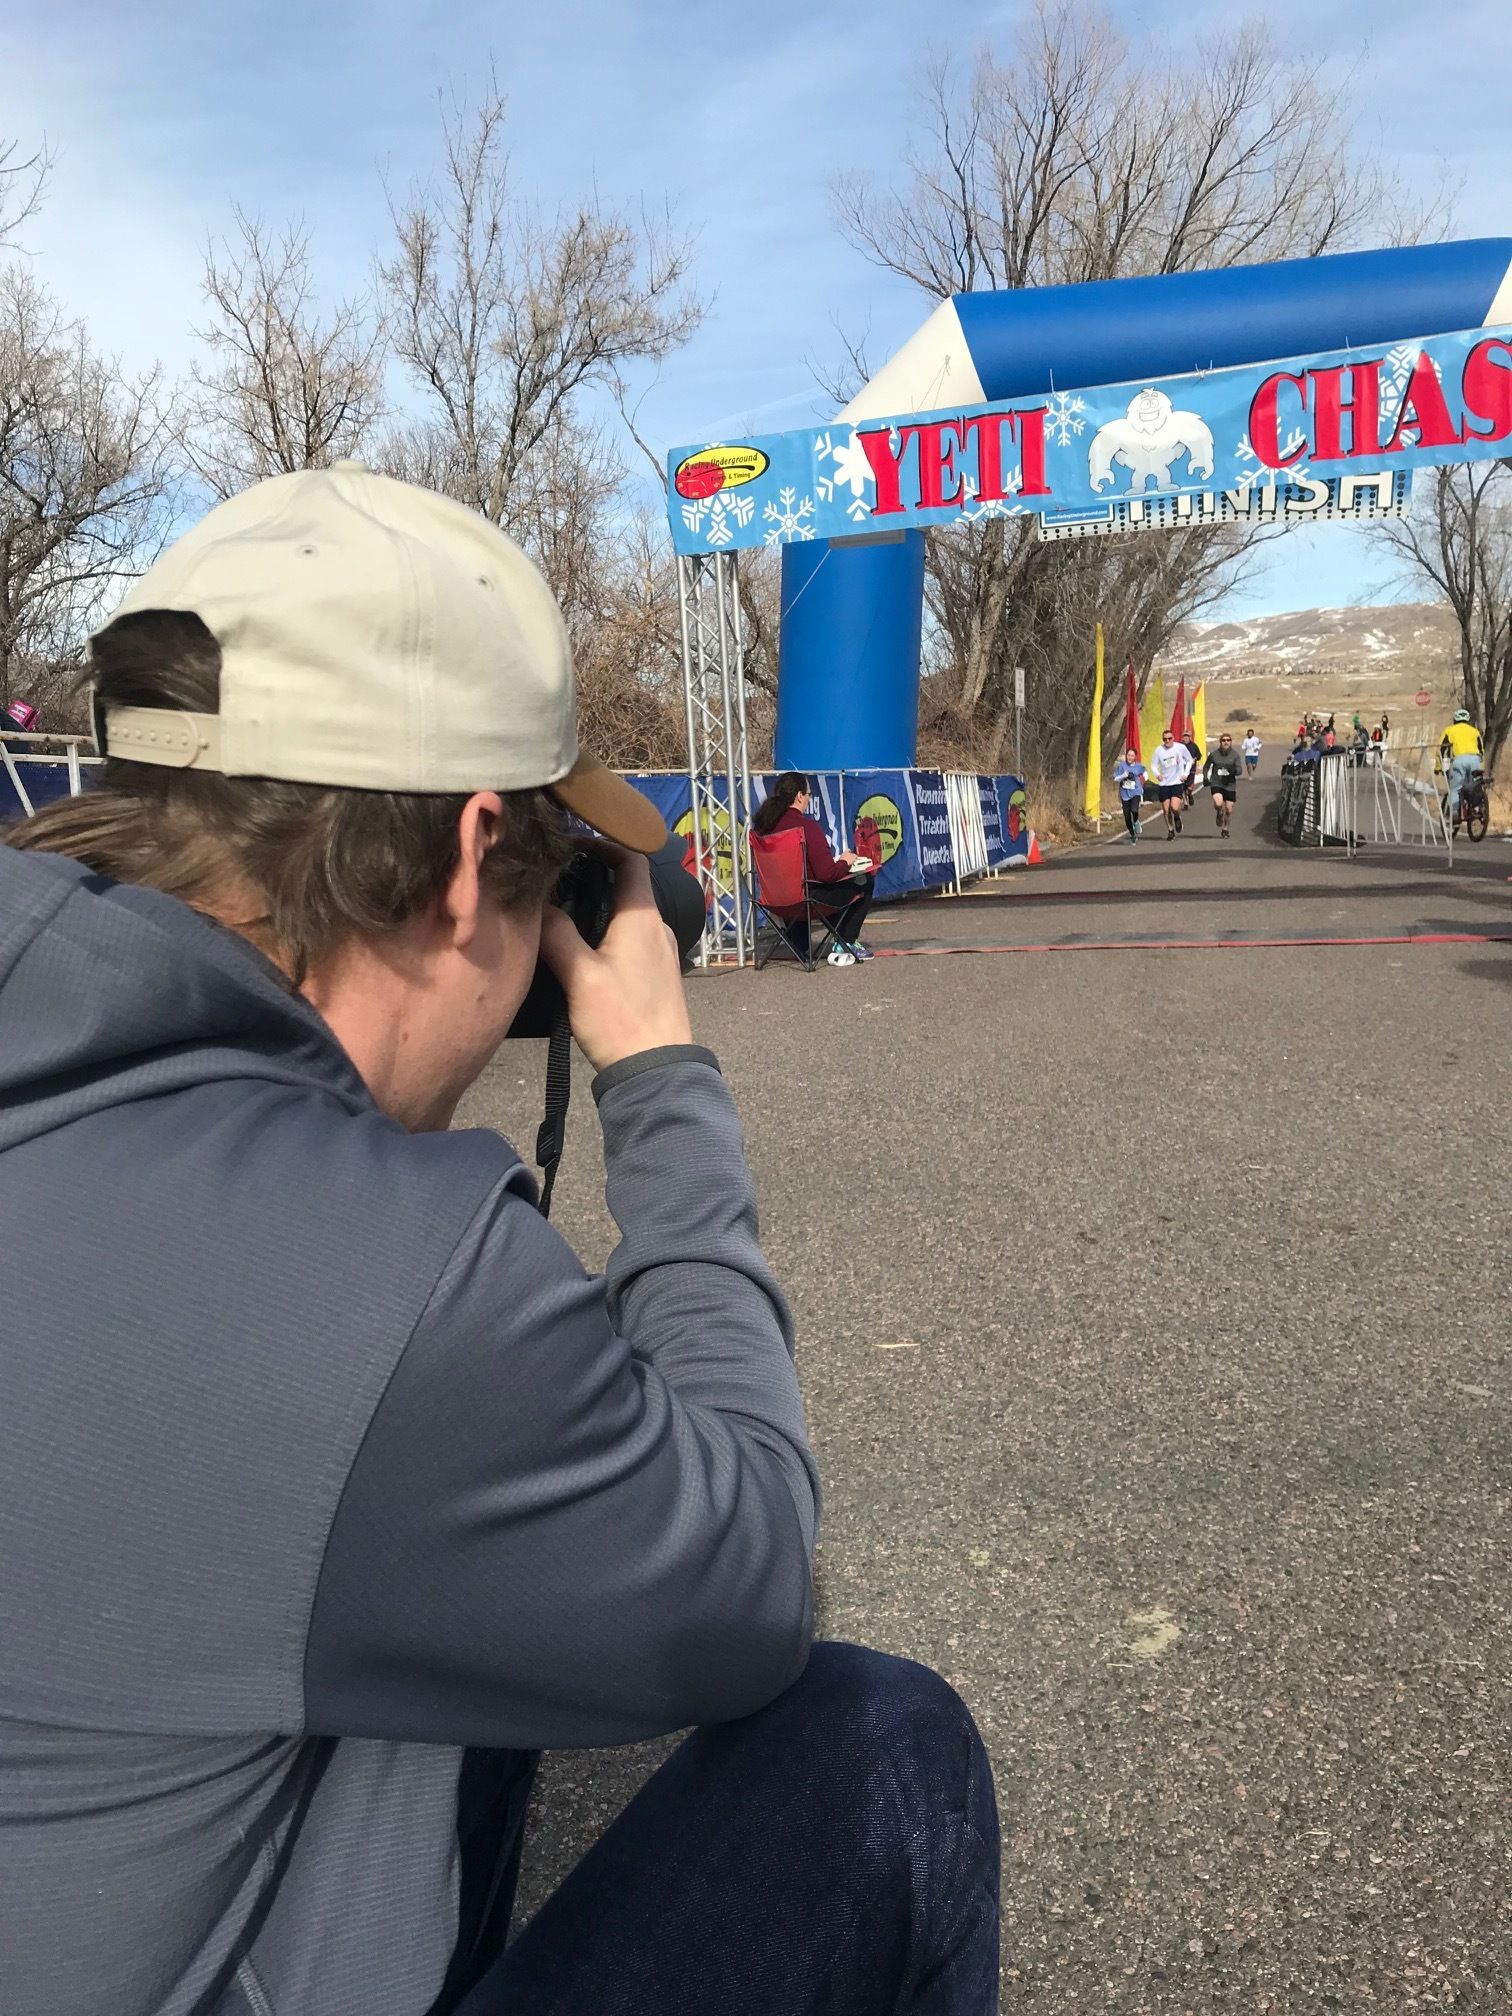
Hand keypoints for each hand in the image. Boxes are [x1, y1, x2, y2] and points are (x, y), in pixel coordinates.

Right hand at [539, 846, 693, 1071]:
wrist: (656, 1071)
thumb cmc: (621, 1020)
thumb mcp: (580, 975)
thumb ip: (557, 933)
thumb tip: (537, 903)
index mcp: (642, 917)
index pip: (631, 859)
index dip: (603, 844)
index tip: (571, 844)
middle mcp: (657, 927)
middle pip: (626, 885)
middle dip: (591, 876)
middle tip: (554, 877)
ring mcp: (659, 952)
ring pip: (626, 914)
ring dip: (596, 907)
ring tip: (558, 912)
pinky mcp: (655, 975)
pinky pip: (630, 939)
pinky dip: (605, 931)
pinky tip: (579, 949)